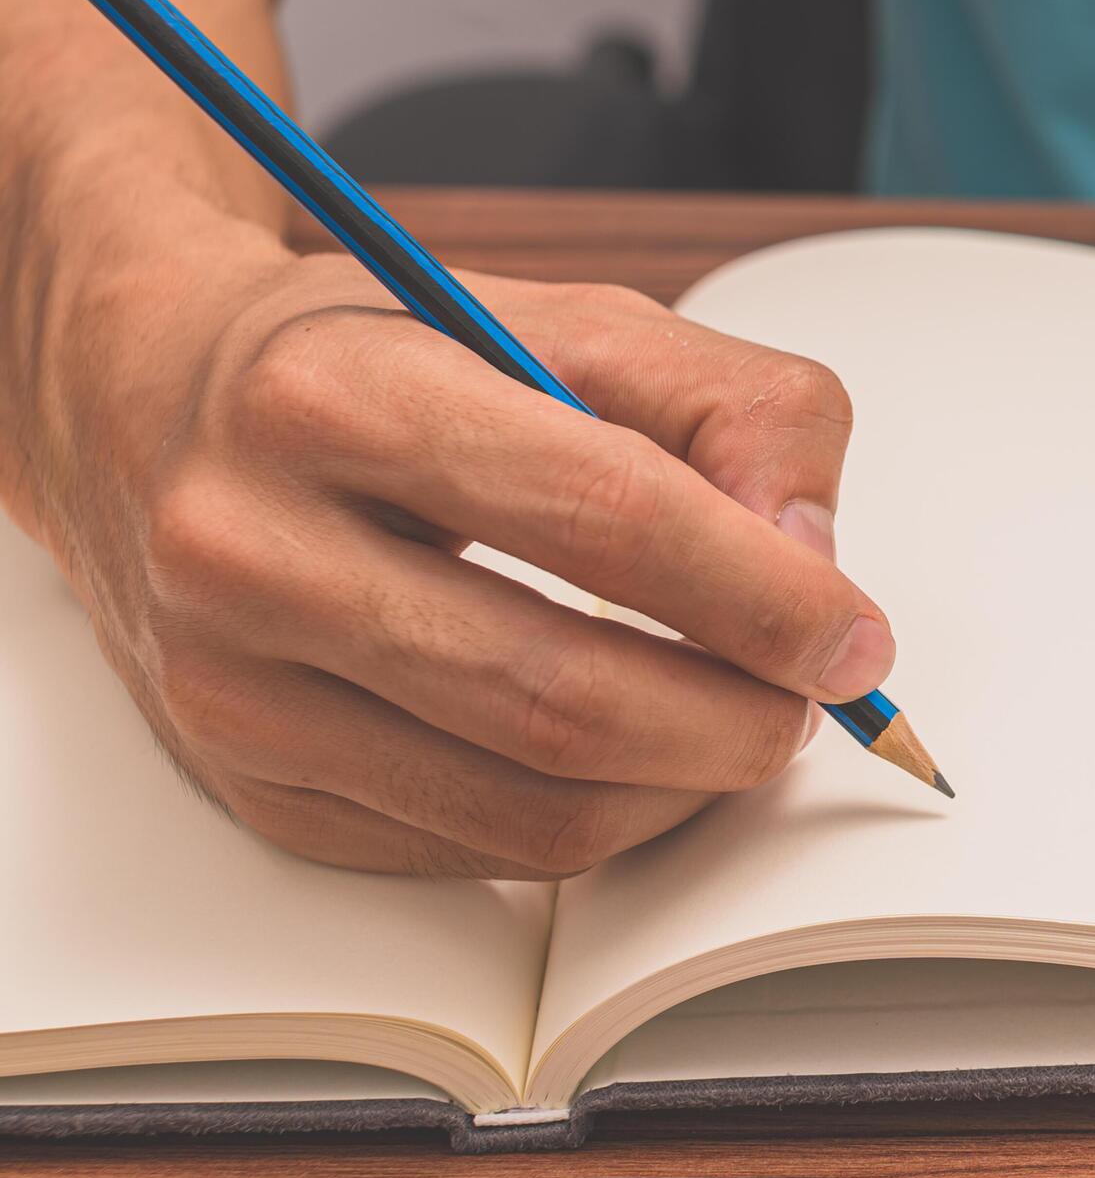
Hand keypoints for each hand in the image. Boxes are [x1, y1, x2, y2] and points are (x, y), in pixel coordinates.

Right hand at [22, 231, 892, 877]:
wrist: (156, 413)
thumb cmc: (388, 362)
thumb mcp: (570, 324)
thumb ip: (735, 408)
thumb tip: (815, 561)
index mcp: (334, 393)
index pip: (601, 516)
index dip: (762, 593)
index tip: (856, 635)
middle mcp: (248, 545)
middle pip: (563, 696)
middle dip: (737, 718)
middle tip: (813, 699)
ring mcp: (232, 687)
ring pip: (530, 809)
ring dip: (684, 788)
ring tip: (738, 720)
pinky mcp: (250, 789)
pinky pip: (478, 853)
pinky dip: (599, 823)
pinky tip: (635, 755)